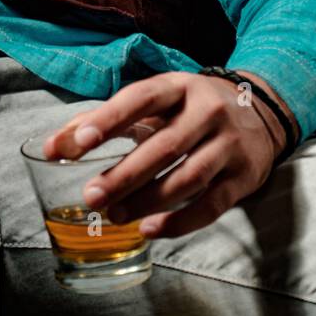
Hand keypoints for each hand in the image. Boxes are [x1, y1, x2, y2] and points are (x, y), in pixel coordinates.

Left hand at [41, 71, 287, 239]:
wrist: (262, 112)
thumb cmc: (190, 108)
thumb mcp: (155, 103)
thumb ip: (103, 121)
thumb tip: (53, 148)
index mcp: (179, 86)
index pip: (142, 98)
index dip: (110, 119)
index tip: (79, 142)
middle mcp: (208, 111)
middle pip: (165, 145)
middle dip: (125, 174)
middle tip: (92, 196)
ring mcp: (229, 145)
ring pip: (187, 178)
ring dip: (148, 201)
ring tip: (115, 215)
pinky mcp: (244, 177)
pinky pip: (211, 205)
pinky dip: (179, 221)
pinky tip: (150, 229)